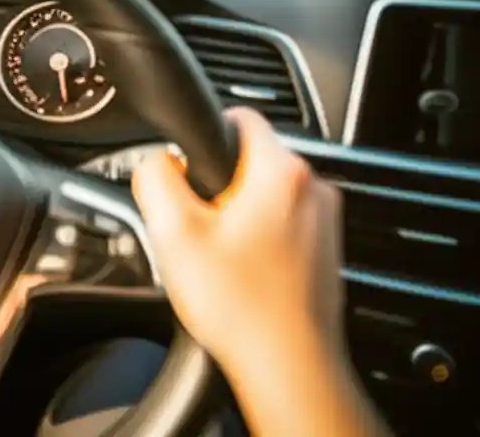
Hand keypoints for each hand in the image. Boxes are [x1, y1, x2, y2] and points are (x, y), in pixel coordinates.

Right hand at [131, 108, 343, 368]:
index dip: (201, 136)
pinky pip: (282, 225)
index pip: (237, 116)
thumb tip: (154, 160)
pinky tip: (239, 274)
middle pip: (249, 159)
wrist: (287, 364)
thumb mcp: (172, 233)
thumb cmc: (240, 306)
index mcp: (281, 171)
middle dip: (216, 185)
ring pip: (265, 195)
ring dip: (237, 214)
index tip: (185, 172)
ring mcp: (325, 221)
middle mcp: (314, 188)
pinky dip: (257, 240)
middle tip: (194, 226)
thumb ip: (154, 178)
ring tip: (216, 255)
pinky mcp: (325, 250)